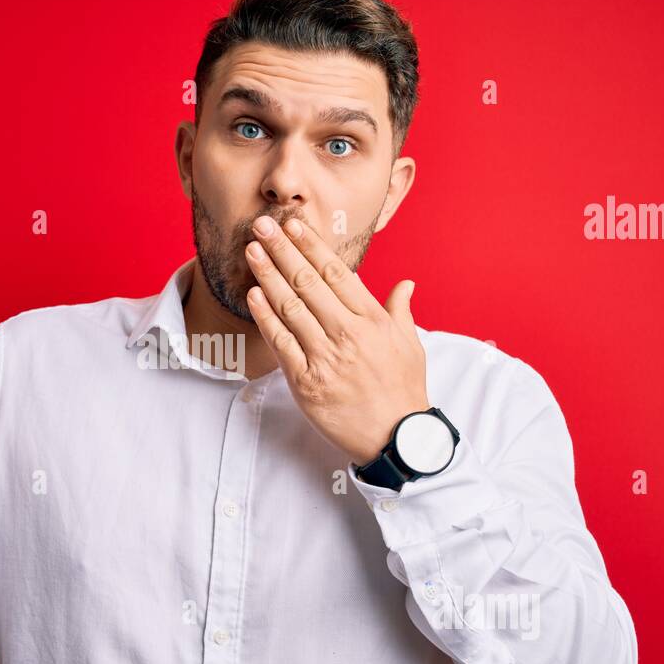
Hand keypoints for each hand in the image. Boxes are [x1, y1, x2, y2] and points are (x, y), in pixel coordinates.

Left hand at [244, 214, 429, 465]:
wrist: (396, 438)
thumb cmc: (403, 391)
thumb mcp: (411, 346)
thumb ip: (400, 311)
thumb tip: (405, 284)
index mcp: (373, 320)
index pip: (337, 273)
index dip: (312, 246)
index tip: (293, 225)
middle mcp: (349, 333)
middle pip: (309, 282)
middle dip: (283, 249)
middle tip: (262, 224)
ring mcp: (326, 358)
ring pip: (291, 307)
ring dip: (268, 275)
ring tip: (252, 250)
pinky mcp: (307, 383)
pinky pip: (281, 343)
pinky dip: (266, 317)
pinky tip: (254, 295)